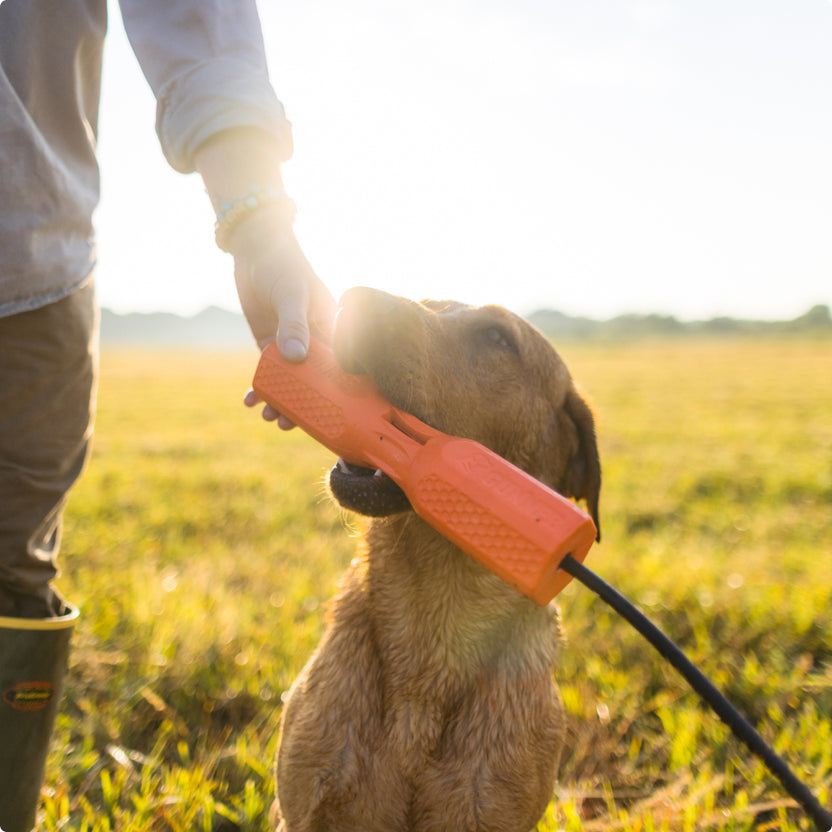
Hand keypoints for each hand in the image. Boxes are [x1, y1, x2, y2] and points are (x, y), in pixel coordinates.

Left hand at [232, 211, 335, 426]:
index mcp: (333, 329)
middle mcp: (316, 340)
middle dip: (304, 405)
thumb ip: (293, 325)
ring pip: (290, 381)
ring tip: (268, 416)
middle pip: (315, 382)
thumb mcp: (291, 293)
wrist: (254, 246)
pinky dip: (261, 386)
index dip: (339, 395)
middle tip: (289, 423)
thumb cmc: (282, 263)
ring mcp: (292, 342)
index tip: (332, 418)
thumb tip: (295, 359)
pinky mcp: (270, 341)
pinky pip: (269, 370)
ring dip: (280, 400)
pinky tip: (250, 399)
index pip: (342, 368)